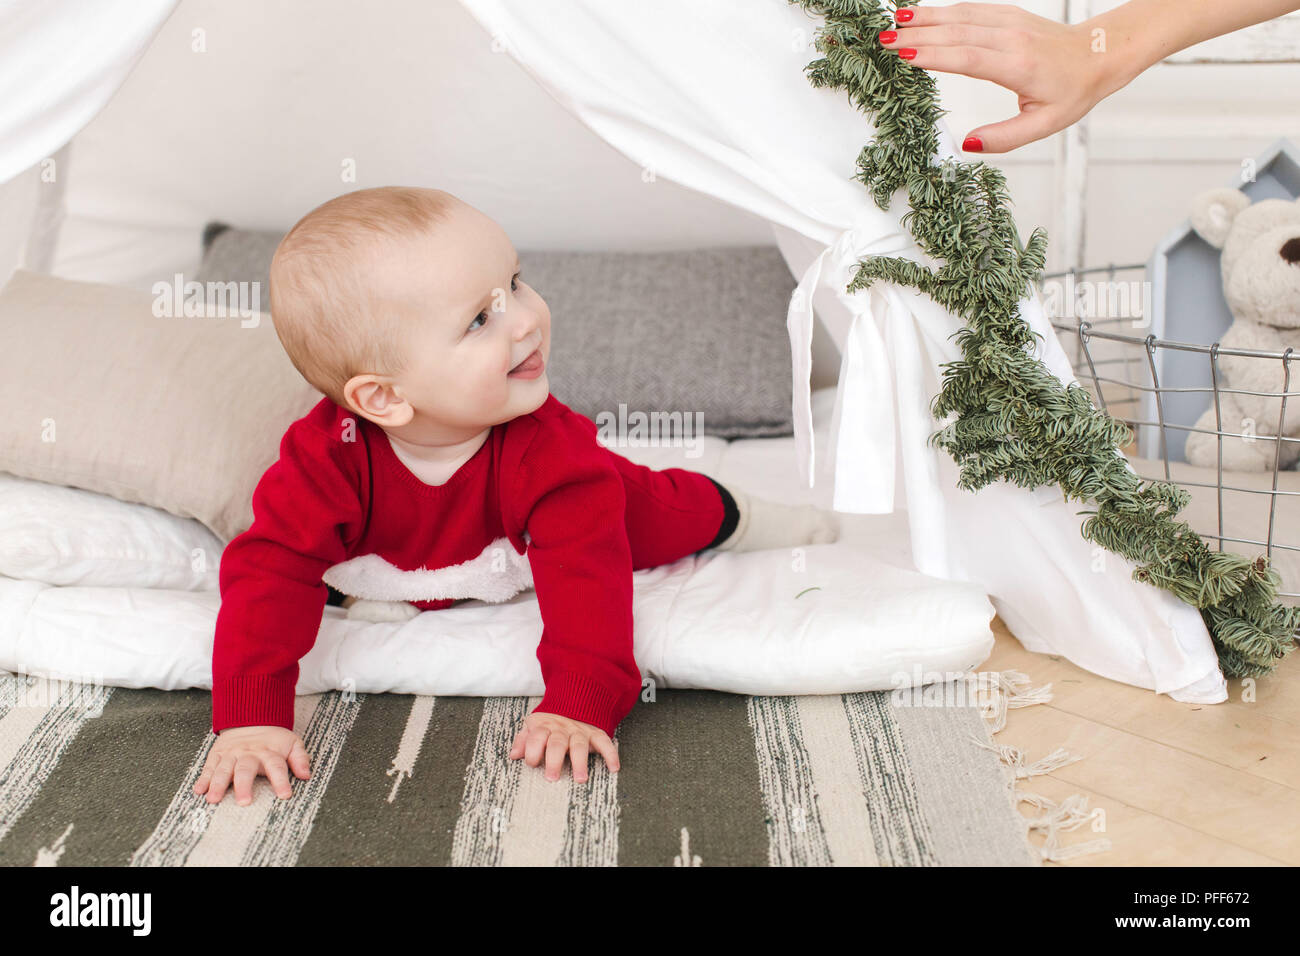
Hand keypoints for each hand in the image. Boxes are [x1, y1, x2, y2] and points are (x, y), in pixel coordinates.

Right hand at [193, 725, 311, 805]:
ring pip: (223, 769)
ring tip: (213, 799)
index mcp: (269, 752)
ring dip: (217, 784)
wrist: (251, 718)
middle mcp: (249, 754)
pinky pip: (209, 767)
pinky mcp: (217, 754)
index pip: (277, 767)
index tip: (285, 795)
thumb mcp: (292, 743)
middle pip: (246, 769)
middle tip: (244, 802)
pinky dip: (203, 778)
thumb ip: (300, 758)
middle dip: (244, 786)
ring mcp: (231, 754)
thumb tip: (306, 775)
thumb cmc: (273, 739)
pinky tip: (199, 790)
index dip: (281, 781)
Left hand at [508, 710, 618, 782]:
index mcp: (544, 727)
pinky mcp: (596, 733)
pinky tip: (614, 768)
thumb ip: (523, 739)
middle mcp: (562, 729)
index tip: (531, 763)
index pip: (536, 737)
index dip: (532, 750)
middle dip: (553, 760)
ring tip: (580, 779)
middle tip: (552, 778)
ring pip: (579, 746)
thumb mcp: (533, 725)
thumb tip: (514, 755)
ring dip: (580, 762)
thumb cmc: (550, 720)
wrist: (575, 698)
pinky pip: (605, 742)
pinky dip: (611, 754)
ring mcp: (580, 731)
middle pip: (557, 743)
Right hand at [879, 2, 1129, 152]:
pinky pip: (970, 9)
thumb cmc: (1073, 91)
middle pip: (958, 32)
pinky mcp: (1008, 14)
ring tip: (895, 21)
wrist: (1100, 53)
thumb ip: (1004, 138)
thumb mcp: (1044, 125)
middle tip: (886, 39)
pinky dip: (943, 10)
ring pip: (961, 15)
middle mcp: (1012, 39)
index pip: (968, 58)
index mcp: (1018, 67)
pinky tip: (922, 12)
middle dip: (919, 34)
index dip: (935, 55)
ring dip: (926, 17)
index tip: (905, 54)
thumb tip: (967, 144)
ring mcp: (1010, 22)